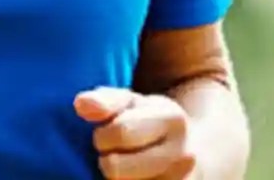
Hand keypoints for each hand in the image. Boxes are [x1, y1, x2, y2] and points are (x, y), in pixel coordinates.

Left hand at [74, 87, 197, 179]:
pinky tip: (132, 178)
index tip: (105, 135)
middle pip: (116, 169)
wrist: (192, 151)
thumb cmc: (150, 122)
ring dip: (115, 179)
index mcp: (173, 119)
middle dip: (107, 160)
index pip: (121, 132)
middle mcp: (183, 155)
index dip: (103, 136)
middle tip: (114, 154)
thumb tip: (81, 104)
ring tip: (125, 167)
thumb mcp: (131, 103)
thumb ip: (106, 101)